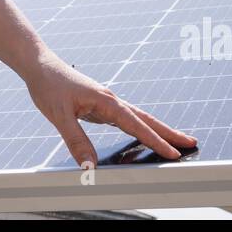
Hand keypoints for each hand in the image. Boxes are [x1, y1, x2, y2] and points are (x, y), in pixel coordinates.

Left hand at [22, 52, 197, 167]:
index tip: (174, 153)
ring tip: (176, 140)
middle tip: (192, 143)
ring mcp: (106, 102)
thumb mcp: (59, 115)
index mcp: (106, 101)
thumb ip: (76, 140)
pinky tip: (142, 134)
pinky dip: (139, 127)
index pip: (136, 125)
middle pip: (146, 118)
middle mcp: (110, 100)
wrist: (39, 65)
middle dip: (169, 132)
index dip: (156, 141)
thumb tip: (90, 166)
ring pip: (138, 118)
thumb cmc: (48, 85)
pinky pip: (126, 119)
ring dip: (157, 129)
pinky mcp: (99, 105)